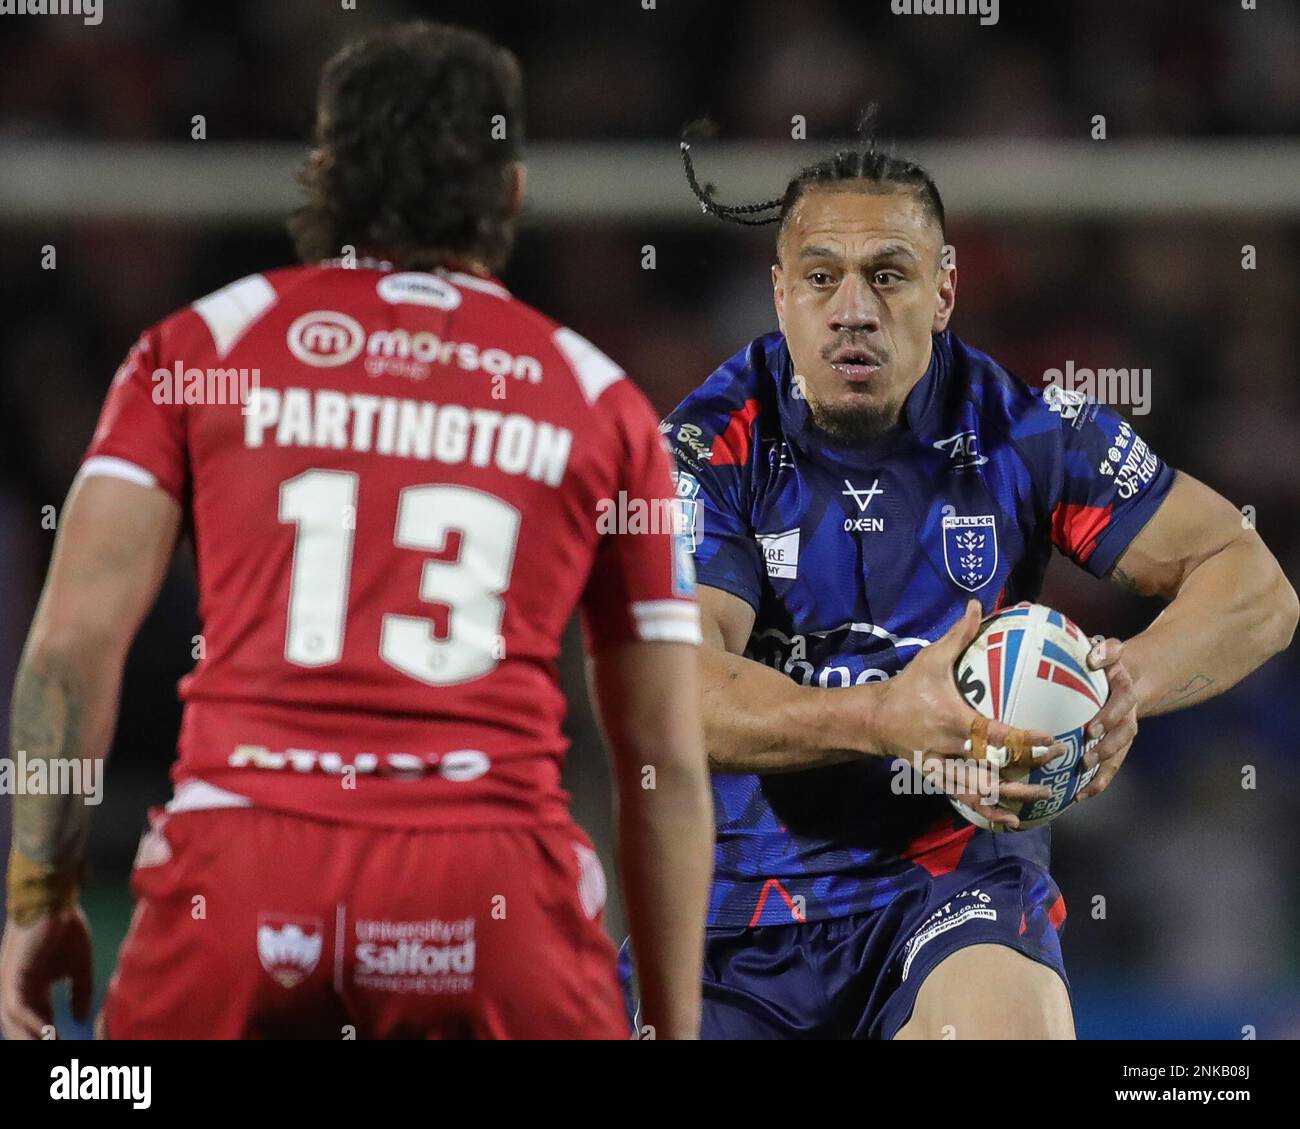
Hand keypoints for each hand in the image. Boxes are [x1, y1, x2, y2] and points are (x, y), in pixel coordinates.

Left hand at [0, 906, 93, 1039]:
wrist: (54, 900)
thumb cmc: (66, 928)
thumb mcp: (80, 966)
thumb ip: (80, 992)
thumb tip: (80, 1019)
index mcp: (32, 990)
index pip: (38, 1022)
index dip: (51, 1038)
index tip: (67, 1047)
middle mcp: (16, 991)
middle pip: (21, 1028)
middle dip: (37, 1044)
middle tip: (58, 1054)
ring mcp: (10, 985)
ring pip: (14, 1023)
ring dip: (32, 1040)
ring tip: (53, 1049)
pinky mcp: (12, 976)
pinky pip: (16, 1008)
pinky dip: (30, 1022)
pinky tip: (48, 1032)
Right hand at [871, 600, 1063, 827]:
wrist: (874, 719)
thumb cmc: (907, 688)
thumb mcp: (930, 659)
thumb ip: (958, 635)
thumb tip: (979, 605)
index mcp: (954, 720)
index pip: (995, 734)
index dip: (1024, 740)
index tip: (1051, 739)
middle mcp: (952, 748)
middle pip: (994, 765)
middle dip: (1028, 767)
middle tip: (1058, 763)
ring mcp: (945, 767)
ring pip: (983, 789)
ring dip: (1014, 795)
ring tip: (1044, 795)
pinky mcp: (940, 779)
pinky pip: (967, 799)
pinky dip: (990, 812)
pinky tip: (1012, 820)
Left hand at [1075, 637, 1138, 801]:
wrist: (1128, 676)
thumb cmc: (1108, 663)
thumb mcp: (1109, 651)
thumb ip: (1106, 650)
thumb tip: (1093, 656)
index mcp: (1126, 689)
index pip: (1122, 702)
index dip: (1109, 716)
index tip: (1091, 729)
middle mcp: (1128, 714)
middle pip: (1123, 733)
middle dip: (1106, 747)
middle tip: (1086, 757)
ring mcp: (1124, 732)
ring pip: (1119, 754)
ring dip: (1103, 769)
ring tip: (1084, 783)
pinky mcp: (1116, 746)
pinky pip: (1111, 766)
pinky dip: (1099, 782)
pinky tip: (1081, 795)